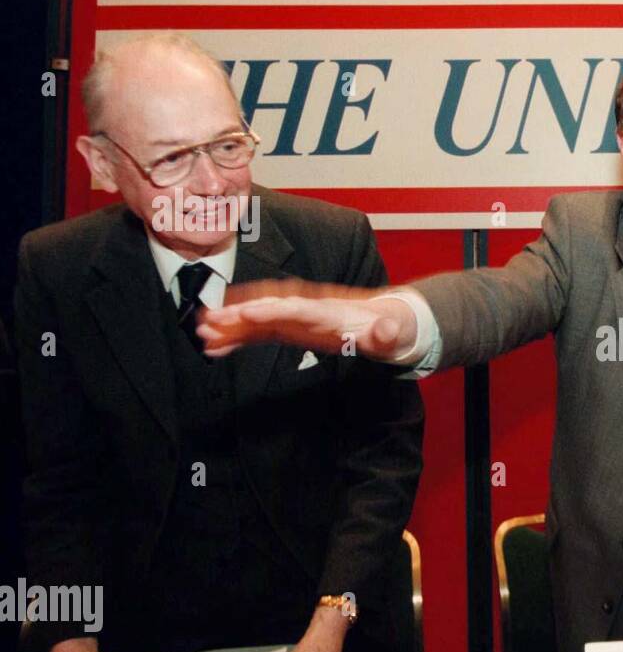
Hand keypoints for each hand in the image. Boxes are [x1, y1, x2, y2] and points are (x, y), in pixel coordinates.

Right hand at [197, 279, 417, 360]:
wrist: (384, 321)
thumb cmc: (386, 328)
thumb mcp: (392, 333)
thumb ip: (385, 333)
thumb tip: (386, 330)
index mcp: (329, 310)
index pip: (296, 308)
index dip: (272, 310)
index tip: (247, 313)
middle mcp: (306, 309)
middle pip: (268, 307)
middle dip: (239, 312)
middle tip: (209, 320)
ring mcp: (295, 318)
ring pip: (257, 318)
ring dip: (230, 324)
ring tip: (202, 332)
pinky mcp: (290, 329)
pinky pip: (258, 332)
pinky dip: (237, 337)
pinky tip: (215, 344)